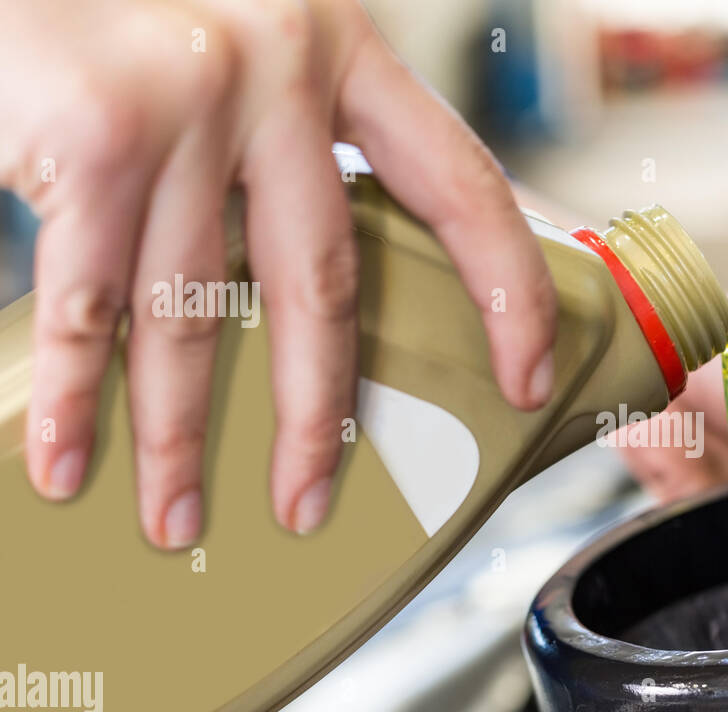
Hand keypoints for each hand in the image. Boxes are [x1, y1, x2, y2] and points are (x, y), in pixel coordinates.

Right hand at [1, 0, 555, 546]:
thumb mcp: (244, 35)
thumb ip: (286, 129)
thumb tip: (297, 276)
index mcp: (340, 49)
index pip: (463, 187)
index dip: (508, 293)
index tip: (529, 381)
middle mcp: (281, 70)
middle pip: (325, 283)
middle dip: (315, 415)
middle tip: (306, 503)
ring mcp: (190, 99)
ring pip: (197, 312)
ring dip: (178, 438)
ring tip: (175, 521)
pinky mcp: (96, 131)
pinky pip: (90, 304)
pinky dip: (76, 397)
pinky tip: (71, 464)